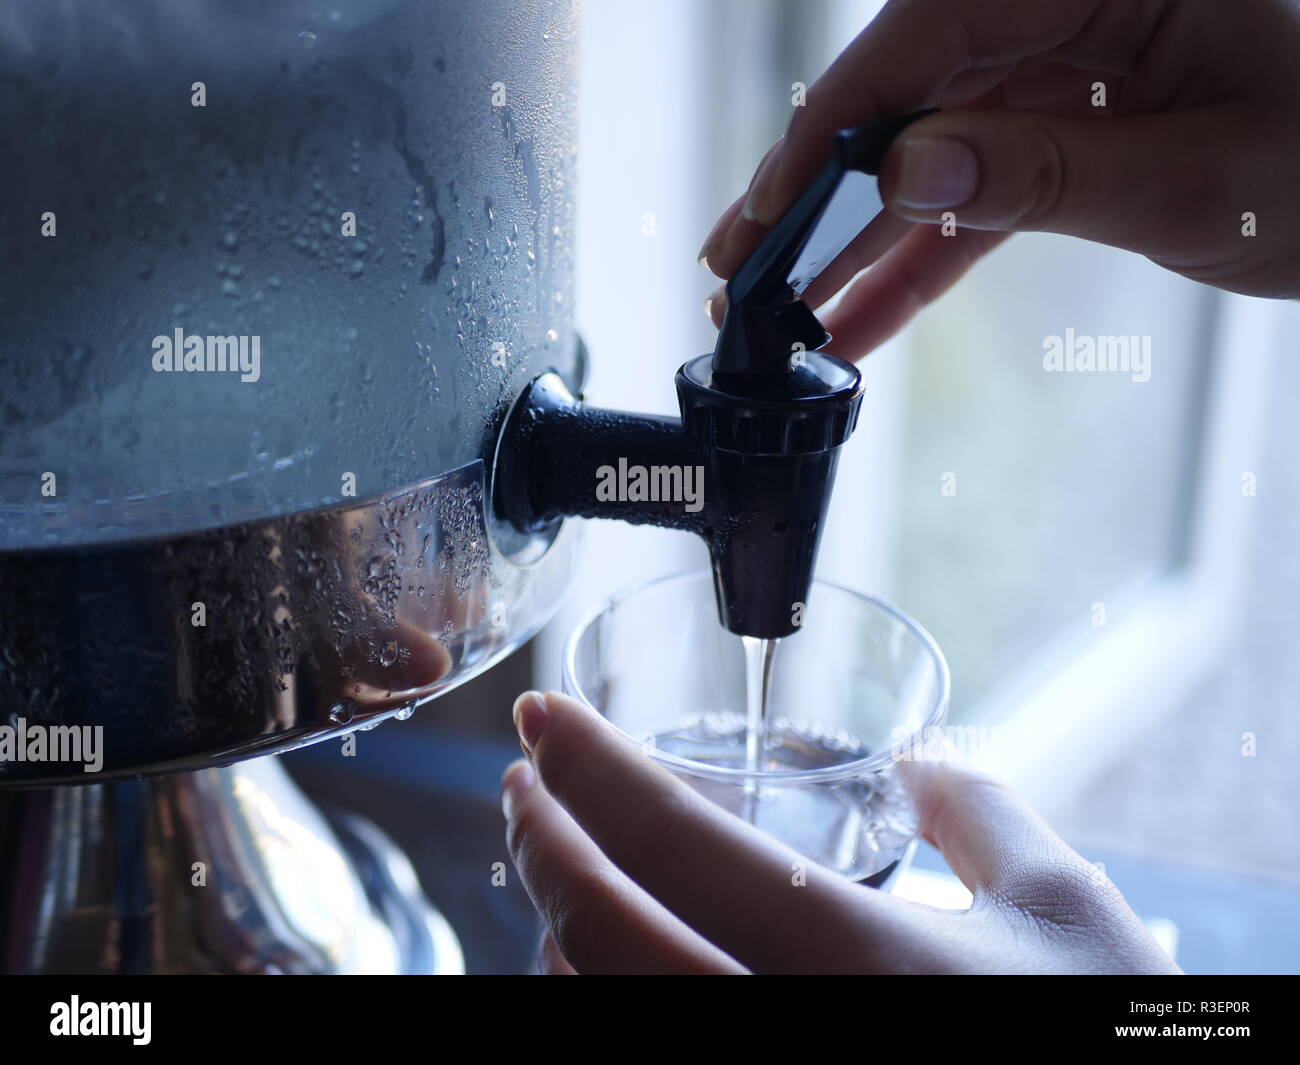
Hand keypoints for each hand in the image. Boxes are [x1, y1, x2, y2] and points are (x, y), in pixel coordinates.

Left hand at [501, 690, 1180, 974]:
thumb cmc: (1100, 1035)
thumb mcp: (1067, 913)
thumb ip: (987, 810)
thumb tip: (922, 760)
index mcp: (863, 960)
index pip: (674, 844)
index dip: (588, 766)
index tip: (543, 717)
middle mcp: (786, 1028)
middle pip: (599, 932)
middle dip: (540, 838)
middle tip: (522, 778)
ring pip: (594, 1005)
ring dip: (552, 925)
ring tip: (558, 859)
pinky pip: (625, 1047)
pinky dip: (591, 993)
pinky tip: (597, 961)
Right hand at [698, 0, 1299, 359]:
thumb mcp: (1193, 178)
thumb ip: (1044, 172)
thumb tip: (904, 173)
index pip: (931, 32)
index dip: (839, 122)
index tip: (774, 204)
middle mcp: (1066, 12)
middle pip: (906, 93)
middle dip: (818, 188)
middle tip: (741, 262)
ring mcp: (1058, 74)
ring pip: (923, 154)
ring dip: (851, 236)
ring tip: (776, 303)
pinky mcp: (1059, 133)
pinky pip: (971, 201)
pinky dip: (918, 264)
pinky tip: (860, 320)